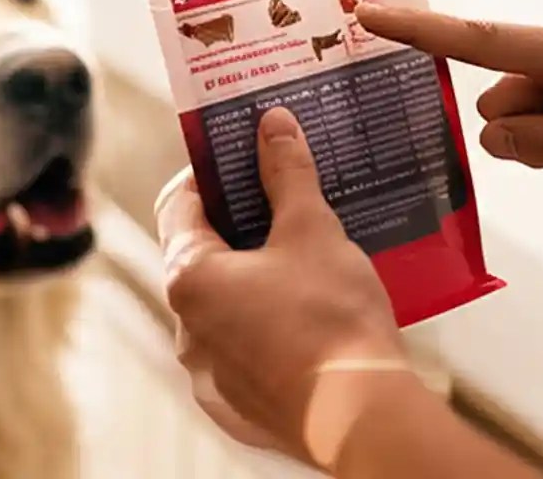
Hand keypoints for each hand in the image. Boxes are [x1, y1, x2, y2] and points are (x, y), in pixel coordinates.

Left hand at [155, 107, 408, 468]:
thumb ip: (287, 173)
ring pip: (223, 308)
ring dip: (254, 280)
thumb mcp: (313, 230)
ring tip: (305, 262)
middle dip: (241, 226)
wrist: (362, 417)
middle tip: (285, 205)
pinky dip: (266, 329)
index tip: (245, 158)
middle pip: (201, 256)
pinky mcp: (236, 407)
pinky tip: (308, 319)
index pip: (180, 204)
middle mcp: (184, 328)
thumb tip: (273, 125)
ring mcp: (207, 374)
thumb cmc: (332, 318)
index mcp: (189, 278)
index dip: (211, 173)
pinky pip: (242, 352)